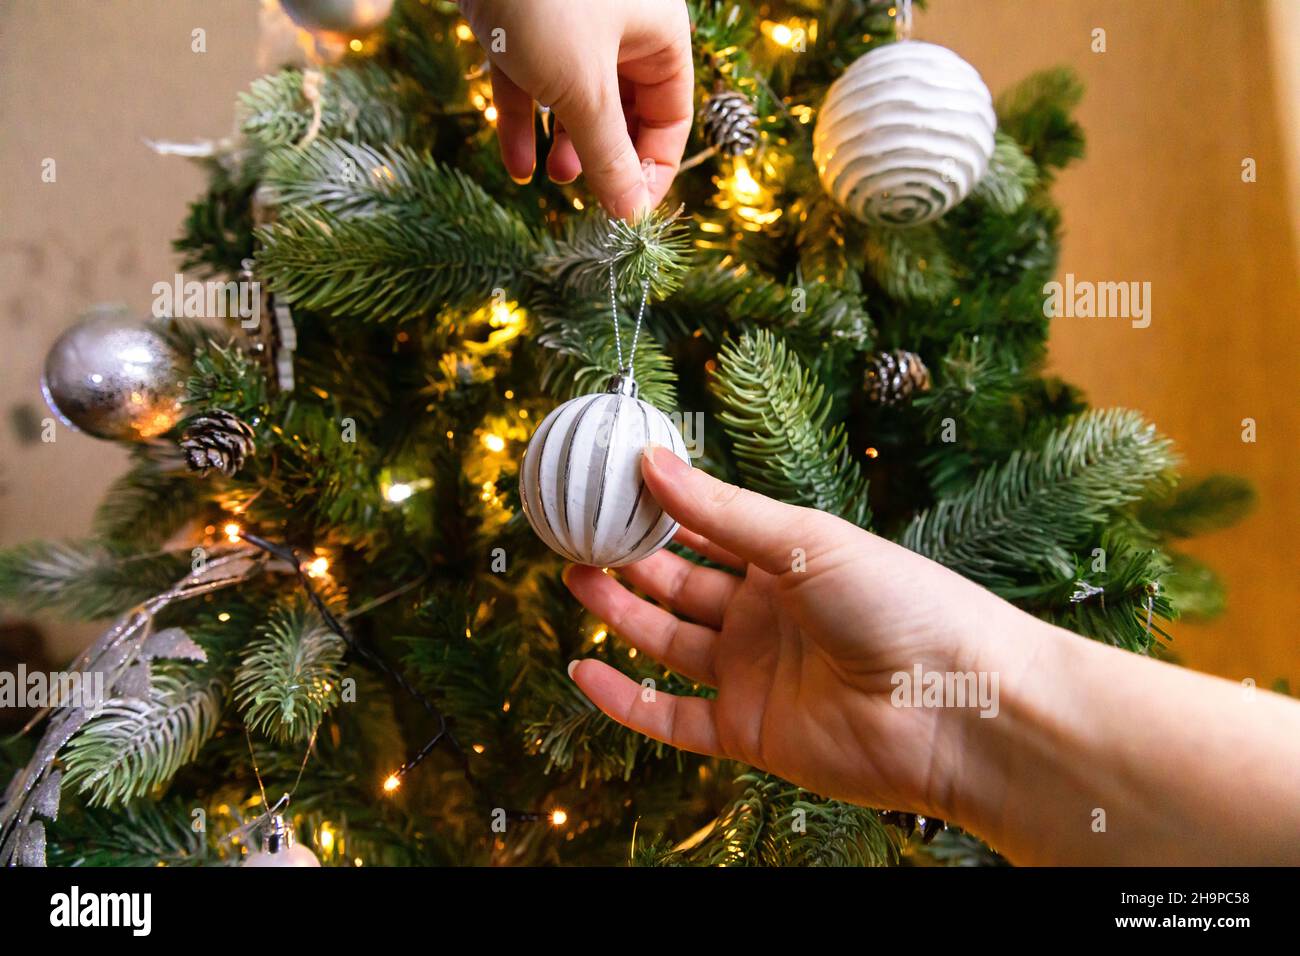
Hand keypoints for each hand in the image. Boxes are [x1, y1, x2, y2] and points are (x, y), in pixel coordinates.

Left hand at [460, 0, 693, 217]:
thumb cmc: (544, 0)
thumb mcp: (582, 89)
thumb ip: (608, 155)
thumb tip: (633, 214)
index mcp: (658, 36)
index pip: (670, 118)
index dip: (651, 168)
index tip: (626, 212)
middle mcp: (620, 30)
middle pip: (624, 111)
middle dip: (603, 156)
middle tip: (584, 193)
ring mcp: (568, 27)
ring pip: (576, 99)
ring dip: (565, 144)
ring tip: (551, 179)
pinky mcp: (520, 26)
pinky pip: (532, 84)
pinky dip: (524, 123)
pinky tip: (516, 167)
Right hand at [565, 448, 1299, 864]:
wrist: (960, 705)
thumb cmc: (903, 604)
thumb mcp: (805, 540)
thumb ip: (721, 511)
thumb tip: (650, 462)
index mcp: (789, 560)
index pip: (709, 527)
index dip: (658, 508)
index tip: (606, 482)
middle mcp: (768, 615)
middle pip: (681, 583)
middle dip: (629, 559)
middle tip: (576, 531)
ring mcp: (756, 674)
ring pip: (669, 642)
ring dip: (621, 614)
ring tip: (574, 578)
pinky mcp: (750, 732)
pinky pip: (673, 719)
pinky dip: (626, 701)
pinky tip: (583, 671)